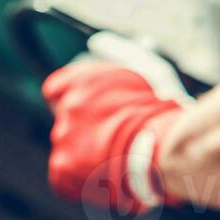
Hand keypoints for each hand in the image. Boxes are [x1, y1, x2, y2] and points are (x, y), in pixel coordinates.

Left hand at [43, 59, 184, 212]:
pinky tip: (107, 175)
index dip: (72, 101)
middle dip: (87, 130)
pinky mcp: (62, 169)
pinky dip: (83, 179)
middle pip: (66, 121)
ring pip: (68, 148)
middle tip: (115, 139)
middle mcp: (66, 106)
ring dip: (87, 154)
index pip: (56, 89)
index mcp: (82, 80)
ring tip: (118, 159)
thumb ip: (118, 52)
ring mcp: (62, 138)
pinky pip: (66, 176)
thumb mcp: (146, 69)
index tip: (90, 112)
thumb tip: (98, 40)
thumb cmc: (163, 108)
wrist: (163, 148)